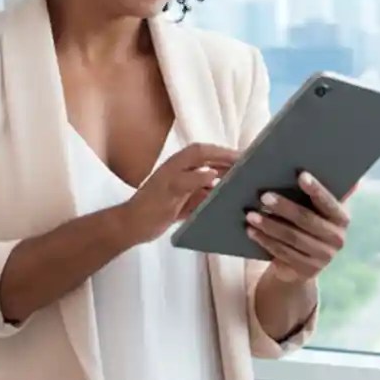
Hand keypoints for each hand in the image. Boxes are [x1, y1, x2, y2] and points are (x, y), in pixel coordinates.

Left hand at [120, 142, 238, 244]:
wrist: (132, 228)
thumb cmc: (149, 207)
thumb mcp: (170, 192)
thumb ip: (191, 181)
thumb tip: (213, 173)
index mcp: (177, 165)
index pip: (203, 152)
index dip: (222, 152)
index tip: (241, 157)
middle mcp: (181, 173)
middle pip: (208, 163)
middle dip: (227, 164)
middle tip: (247, 170)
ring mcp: (183, 188)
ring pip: (208, 180)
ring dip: (223, 181)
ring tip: (242, 186)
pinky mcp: (183, 203)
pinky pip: (204, 197)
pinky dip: (215, 198)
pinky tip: (227, 204)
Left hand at [245, 171, 352, 282]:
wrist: (301, 264)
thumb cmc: (305, 225)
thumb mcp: (313, 210)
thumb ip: (314, 193)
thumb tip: (307, 161)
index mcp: (342, 218)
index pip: (329, 202)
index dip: (316, 189)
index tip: (301, 175)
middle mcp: (338, 239)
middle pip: (307, 220)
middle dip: (284, 207)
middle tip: (263, 196)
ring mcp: (323, 257)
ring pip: (292, 237)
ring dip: (269, 225)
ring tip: (250, 214)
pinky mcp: (307, 270)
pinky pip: (282, 253)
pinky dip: (265, 240)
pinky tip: (251, 231)